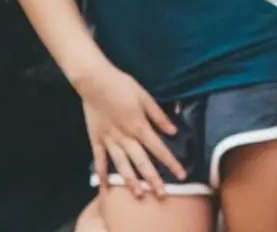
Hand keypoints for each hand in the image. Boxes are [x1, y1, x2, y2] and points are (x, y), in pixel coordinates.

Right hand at [80, 64, 185, 198]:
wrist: (94, 80)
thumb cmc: (121, 85)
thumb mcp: (144, 96)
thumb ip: (158, 116)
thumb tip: (173, 132)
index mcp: (139, 126)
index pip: (159, 148)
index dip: (171, 162)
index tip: (182, 175)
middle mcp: (125, 137)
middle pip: (141, 162)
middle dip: (153, 180)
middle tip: (163, 195)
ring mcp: (109, 140)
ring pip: (122, 165)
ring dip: (130, 181)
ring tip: (139, 195)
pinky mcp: (96, 138)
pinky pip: (99, 159)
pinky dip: (102, 173)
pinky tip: (106, 187)